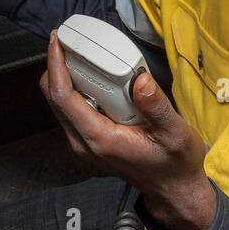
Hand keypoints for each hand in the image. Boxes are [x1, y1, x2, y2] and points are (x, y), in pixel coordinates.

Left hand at [39, 30, 215, 229]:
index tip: (57, 41)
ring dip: (61, 76)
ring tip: (76, 52)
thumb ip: (158, 107)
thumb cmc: (175, 164)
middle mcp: (84, 143)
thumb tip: (141, 80)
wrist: (173, 190)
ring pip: (58, 104)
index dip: (55, 65)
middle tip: (66, 40)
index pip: (63, 96)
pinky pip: (70, 111)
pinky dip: (72, 89)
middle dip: (54, 66)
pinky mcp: (88, 142)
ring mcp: (83, 144)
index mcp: (100, 138)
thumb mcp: (175, 134)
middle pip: (53, 98)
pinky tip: (89, 74)